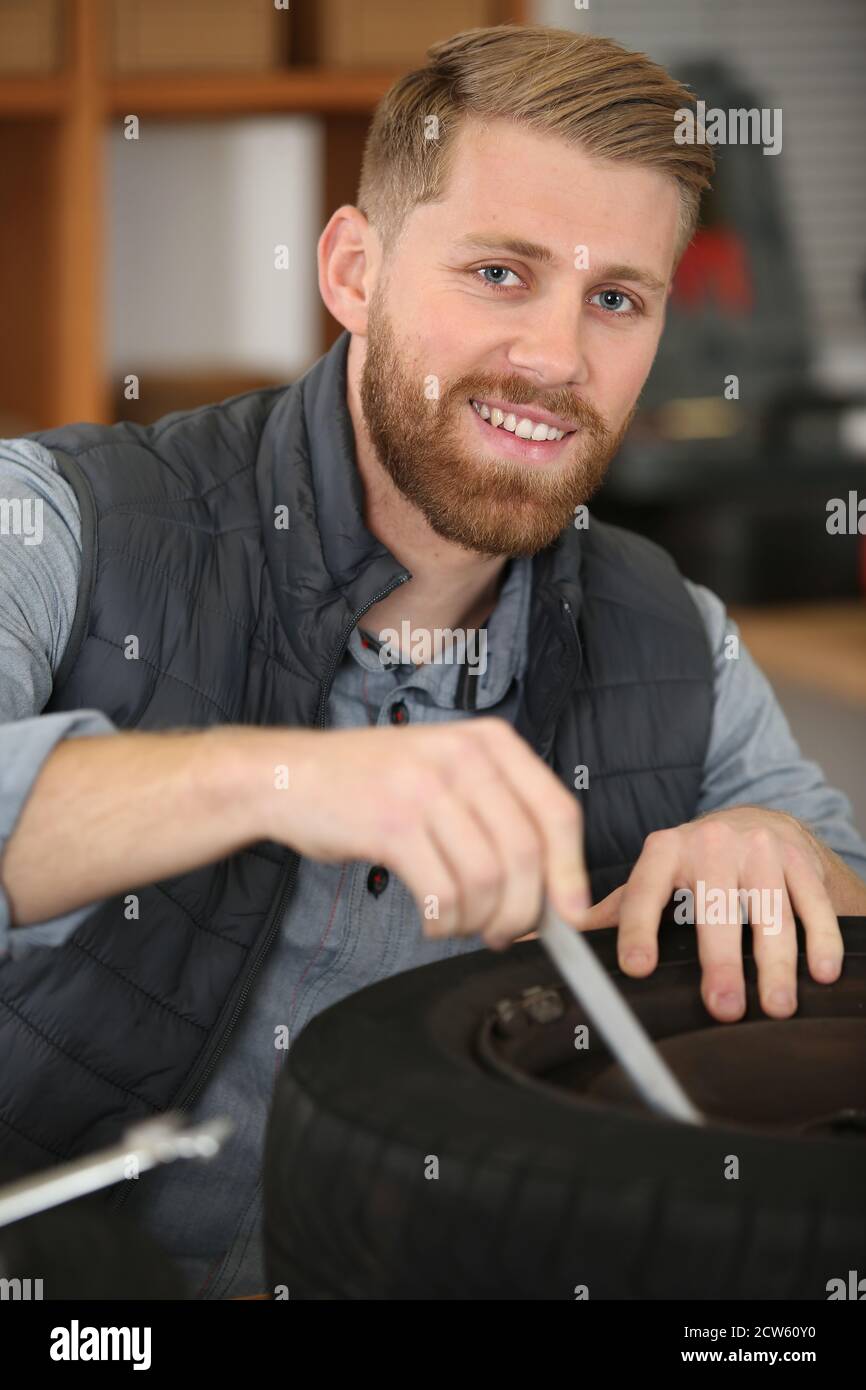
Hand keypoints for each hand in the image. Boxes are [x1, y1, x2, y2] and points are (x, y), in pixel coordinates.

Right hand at [256, 717, 589, 947]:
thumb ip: (498, 812)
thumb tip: (552, 889)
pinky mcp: (391, 825)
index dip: (571, 872)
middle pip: (526, 853)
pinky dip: (444, 922)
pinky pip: (442, 894)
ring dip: (479, 921)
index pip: (556, 812)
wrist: (290, 776)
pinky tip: (432, 921)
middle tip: (505, 934)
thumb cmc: (373, 783)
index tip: (571, 915)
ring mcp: (426, 787)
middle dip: (524, 910)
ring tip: (460, 925)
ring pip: (487, 879)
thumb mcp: (446, 771)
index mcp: (490, 742)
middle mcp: (463, 757)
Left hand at [580, 806, 842, 1021]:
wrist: (757, 824)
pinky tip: (821, 972)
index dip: (639, 928)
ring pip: (769, 910)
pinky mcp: (801, 862)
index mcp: (665, 849)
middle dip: (719, 960)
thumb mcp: (651, 876)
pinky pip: (813, 903)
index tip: (637, 968)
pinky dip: (821, 938)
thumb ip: (610, 910)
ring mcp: (760, 851)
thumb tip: (542, 936)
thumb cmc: (696, 862)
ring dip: (775, 962)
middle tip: (722, 1006)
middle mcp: (712, 844)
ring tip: (775, 1005)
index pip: (645, 889)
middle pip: (715, 906)